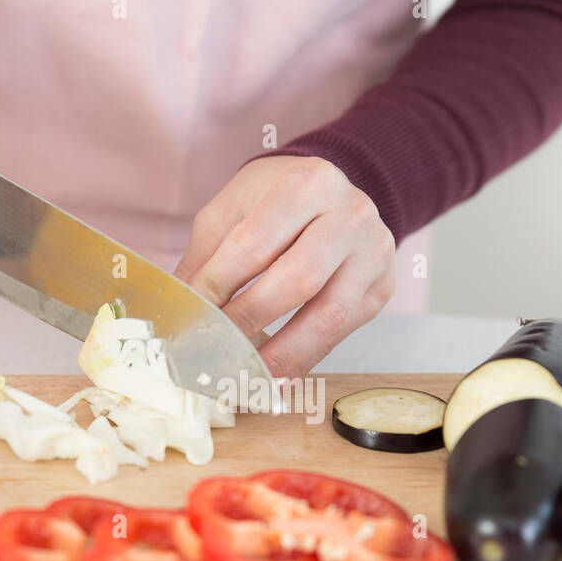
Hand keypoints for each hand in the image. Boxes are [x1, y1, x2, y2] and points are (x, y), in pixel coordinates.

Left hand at [175, 156, 396, 378]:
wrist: (332, 194)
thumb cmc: (274, 202)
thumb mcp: (232, 212)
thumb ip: (206, 258)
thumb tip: (179, 310)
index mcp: (308, 184)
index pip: (256, 243)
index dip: (220, 285)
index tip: (192, 316)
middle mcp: (351, 214)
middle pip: (299, 279)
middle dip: (251, 320)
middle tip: (215, 349)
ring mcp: (374, 253)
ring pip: (329, 314)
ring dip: (283, 353)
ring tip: (247, 376)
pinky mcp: (381, 288)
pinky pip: (341, 333)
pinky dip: (305, 359)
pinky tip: (277, 376)